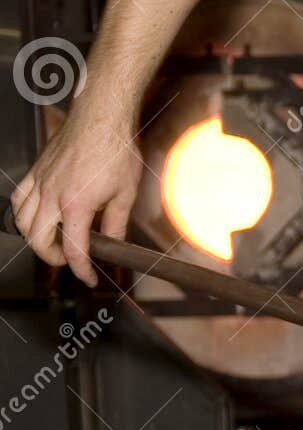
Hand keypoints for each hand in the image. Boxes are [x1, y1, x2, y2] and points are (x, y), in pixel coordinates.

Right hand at [11, 107, 141, 286]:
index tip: (90, 278)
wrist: (102, 119)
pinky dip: (23, 215)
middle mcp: (52, 195)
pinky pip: (18, 199)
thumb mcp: (125, 195)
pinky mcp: (36, 172)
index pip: (73, 251)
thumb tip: (113, 247)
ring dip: (36, 239)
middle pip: (38, 241)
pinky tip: (38, 218)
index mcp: (76, 204)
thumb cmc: (116, 151)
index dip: (81, 271)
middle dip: (53, 259)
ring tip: (56, 243)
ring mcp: (40, 182)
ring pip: (22, 221)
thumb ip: (115, 225)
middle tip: (71, 261)